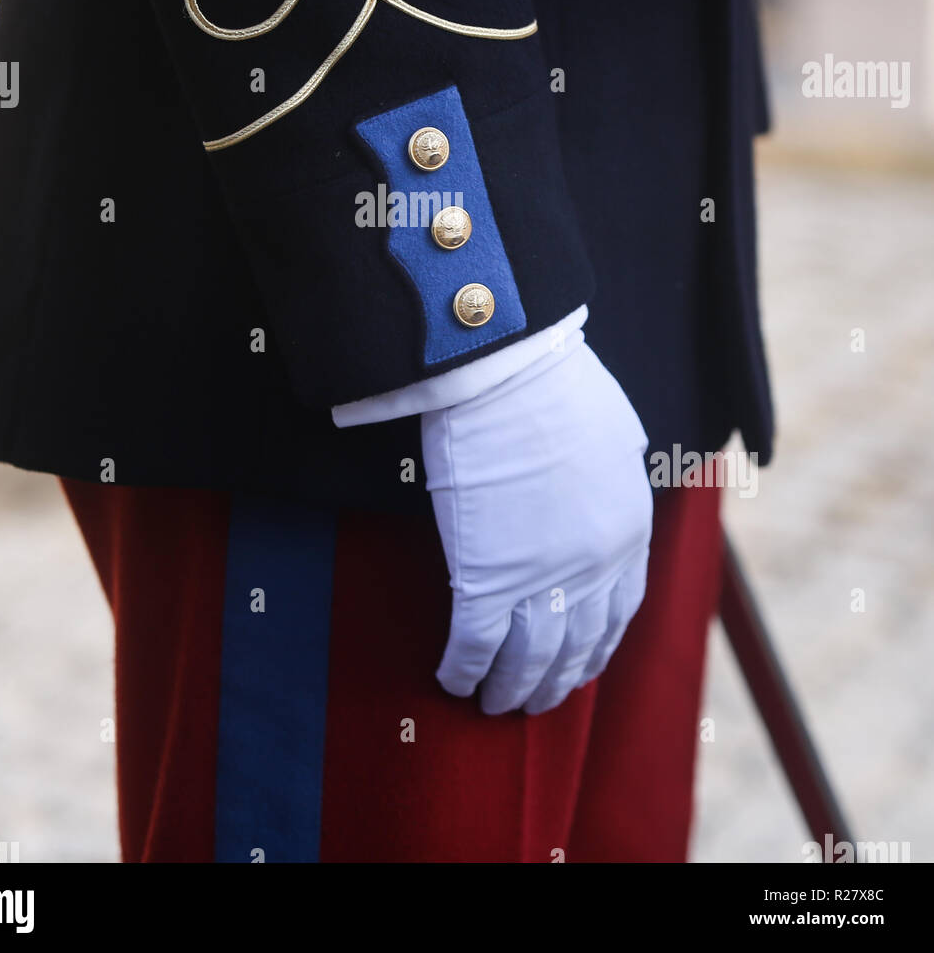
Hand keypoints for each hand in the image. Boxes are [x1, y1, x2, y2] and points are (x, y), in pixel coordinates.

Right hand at [421, 327, 652, 714]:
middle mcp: (593, 569)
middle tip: (531, 700)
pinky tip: (451, 679)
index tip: (579, 665)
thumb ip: (619, 469)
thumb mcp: (617, 431)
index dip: (595, 647)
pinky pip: (476, 645)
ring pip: (529, 659)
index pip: (618, 613)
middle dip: (553, 681)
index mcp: (627, 533)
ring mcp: (541, 579)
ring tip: (492, 704)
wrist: (510, 374)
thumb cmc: (557, 386)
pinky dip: (464, 668)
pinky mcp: (486, 580)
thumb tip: (614, 475)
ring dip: (509, 689)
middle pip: (575, 648)